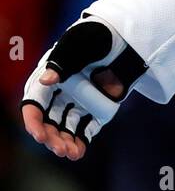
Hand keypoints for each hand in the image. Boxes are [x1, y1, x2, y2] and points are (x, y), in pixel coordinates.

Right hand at [21, 15, 144, 159]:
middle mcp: (61, 94)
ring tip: (70, 153)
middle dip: (51, 137)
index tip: (39, 135)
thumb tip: (46, 80)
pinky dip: (80, 141)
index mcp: (50, 79)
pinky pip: (85, 128)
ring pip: (65, 128)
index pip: (34, 104)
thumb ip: (62, 62)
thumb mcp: (77, 45)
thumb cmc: (95, 37)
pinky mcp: (95, 109)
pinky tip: (79, 152)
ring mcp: (78, 102)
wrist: (124, 38)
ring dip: (65, 142)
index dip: (34, 121)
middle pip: (49, 121)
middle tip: (59, 149)